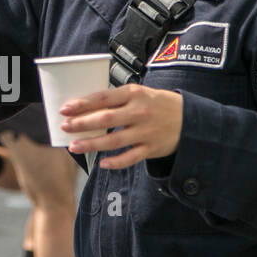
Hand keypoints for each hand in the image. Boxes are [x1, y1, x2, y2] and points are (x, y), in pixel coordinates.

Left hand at [63, 84, 182, 168]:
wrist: (190, 119)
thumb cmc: (159, 104)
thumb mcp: (141, 93)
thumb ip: (117, 99)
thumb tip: (86, 107)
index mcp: (134, 94)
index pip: (103, 98)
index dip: (82, 104)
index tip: (65, 109)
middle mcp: (139, 112)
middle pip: (106, 119)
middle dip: (82, 124)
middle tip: (66, 127)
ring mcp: (145, 132)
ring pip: (114, 141)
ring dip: (92, 144)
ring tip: (74, 147)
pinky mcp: (151, 148)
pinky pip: (130, 158)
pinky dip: (116, 162)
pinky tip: (102, 163)